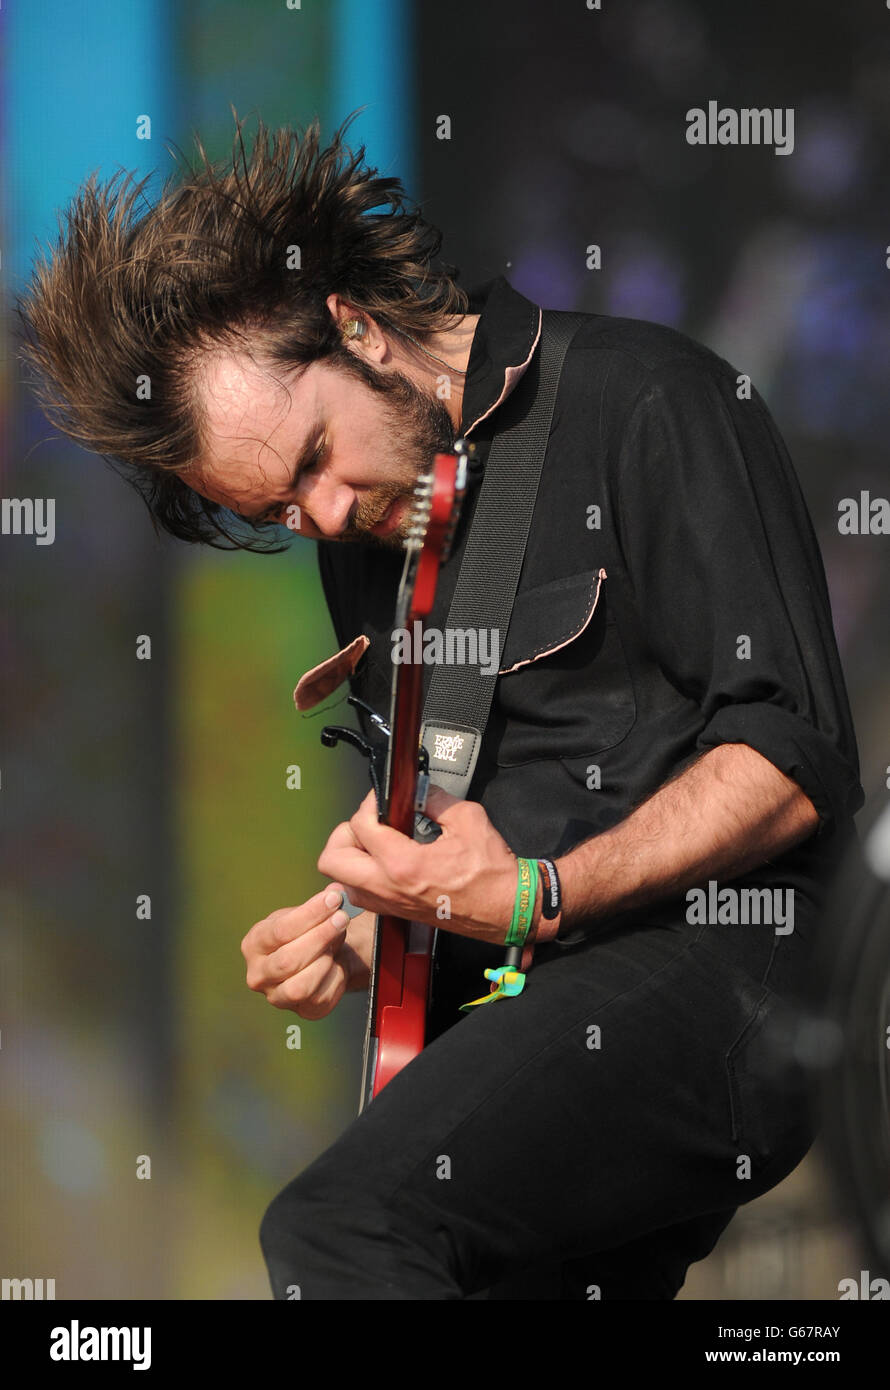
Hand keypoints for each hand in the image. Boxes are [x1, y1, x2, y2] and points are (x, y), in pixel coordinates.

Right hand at [241, 883, 375, 1019]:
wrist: (323, 957)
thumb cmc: (309, 931)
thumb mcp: (309, 914)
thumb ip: (323, 902)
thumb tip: (337, 891)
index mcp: (254, 944)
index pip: (280, 931)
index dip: (310, 914)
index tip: (334, 899)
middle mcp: (258, 974)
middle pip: (288, 960)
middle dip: (320, 937)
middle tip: (342, 918)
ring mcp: (277, 997)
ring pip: (300, 986)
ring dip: (325, 961)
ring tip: (338, 941)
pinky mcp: (302, 1011)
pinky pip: (321, 998)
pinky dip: (335, 978)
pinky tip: (339, 963)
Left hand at [316, 784, 519, 946]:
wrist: (507, 909)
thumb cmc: (492, 873)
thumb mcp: (468, 819)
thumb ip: (434, 798)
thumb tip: (416, 790)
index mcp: (404, 864)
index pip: (360, 825)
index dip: (369, 803)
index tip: (382, 799)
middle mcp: (389, 888)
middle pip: (332, 860)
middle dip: (344, 833)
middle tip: (368, 823)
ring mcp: (390, 904)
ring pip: (340, 880)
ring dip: (350, 857)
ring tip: (374, 843)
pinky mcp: (396, 912)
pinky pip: (360, 894)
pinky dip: (362, 876)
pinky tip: (384, 862)